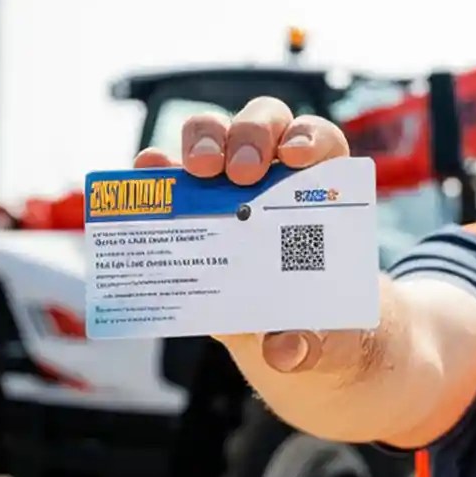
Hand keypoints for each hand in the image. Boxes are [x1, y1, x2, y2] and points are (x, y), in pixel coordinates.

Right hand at [132, 96, 351, 372]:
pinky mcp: (191, 210)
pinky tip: (144, 173)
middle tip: (242, 173)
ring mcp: (229, 186)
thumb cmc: (325, 322)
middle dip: (251, 136)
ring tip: (198, 173)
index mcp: (324, 192)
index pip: (321, 142)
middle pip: (265, 124)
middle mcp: (277, 175)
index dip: (310, 138)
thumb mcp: (331, 339)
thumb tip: (286, 352)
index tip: (298, 158)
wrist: (298, 336)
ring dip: (204, 140)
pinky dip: (156, 170)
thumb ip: (316, 345)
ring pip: (215, 134)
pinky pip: (168, 176)